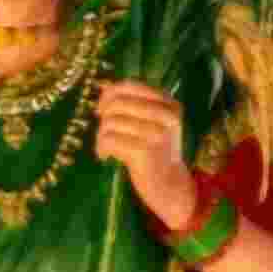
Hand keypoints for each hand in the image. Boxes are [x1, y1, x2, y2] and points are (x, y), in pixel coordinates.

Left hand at [94, 79, 199, 233]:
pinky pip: (109, 139)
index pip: (131, 86)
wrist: (169, 185)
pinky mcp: (144, 151)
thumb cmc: (155, 152)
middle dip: (104, 118)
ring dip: (101, 136)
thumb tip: (103, 87)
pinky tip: (105, 156)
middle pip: (117, 103)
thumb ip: (132, 104)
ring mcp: (157, 133)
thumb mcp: (152, 123)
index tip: (101, 109)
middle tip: (104, 133)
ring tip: (106, 147)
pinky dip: (101, 148)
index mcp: (170, 104)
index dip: (109, 94)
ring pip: (111, 122)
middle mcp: (167, 116)